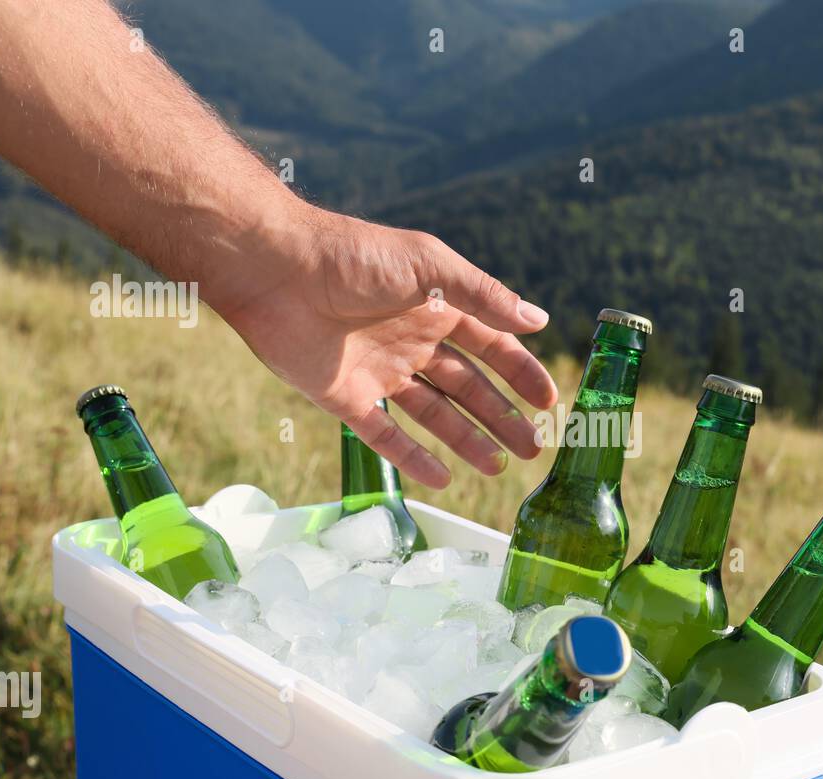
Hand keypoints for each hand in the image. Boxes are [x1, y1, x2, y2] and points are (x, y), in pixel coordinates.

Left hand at [214, 203, 558, 488]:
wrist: (274, 270)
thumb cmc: (354, 256)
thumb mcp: (429, 267)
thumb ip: (484, 296)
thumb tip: (540, 320)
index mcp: (436, 307)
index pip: (491, 347)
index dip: (520, 374)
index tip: (548, 403)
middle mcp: (412, 341)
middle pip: (467, 387)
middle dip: (501, 416)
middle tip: (531, 449)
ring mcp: (380, 371)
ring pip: (434, 415)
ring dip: (467, 440)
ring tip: (497, 467)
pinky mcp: (345, 397)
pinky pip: (385, 435)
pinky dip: (413, 458)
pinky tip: (443, 478)